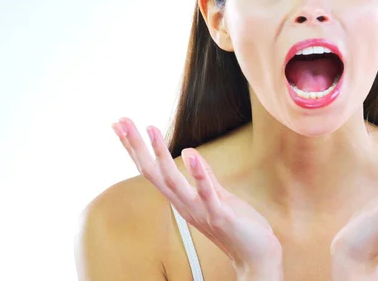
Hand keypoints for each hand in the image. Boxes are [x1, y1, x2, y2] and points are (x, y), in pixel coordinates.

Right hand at [111, 117, 281, 275]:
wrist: (256, 256)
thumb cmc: (239, 226)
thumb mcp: (219, 195)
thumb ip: (204, 175)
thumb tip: (190, 151)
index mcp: (183, 199)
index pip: (153, 171)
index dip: (136, 149)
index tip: (120, 125)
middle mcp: (185, 205)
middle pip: (153, 173)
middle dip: (137, 147)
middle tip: (121, 121)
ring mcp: (200, 211)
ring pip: (172, 182)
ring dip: (161, 155)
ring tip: (149, 129)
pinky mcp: (220, 215)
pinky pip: (206, 193)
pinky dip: (198, 175)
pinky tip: (190, 154)